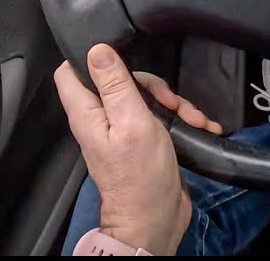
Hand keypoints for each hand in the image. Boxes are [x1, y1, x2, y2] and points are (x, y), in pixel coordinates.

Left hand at [53, 45, 219, 255]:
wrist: (155, 219)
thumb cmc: (140, 178)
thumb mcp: (131, 122)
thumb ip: (115, 85)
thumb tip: (97, 50)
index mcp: (89, 113)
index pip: (72, 72)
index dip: (94, 58)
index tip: (122, 56)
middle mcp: (101, 120)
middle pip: (121, 82)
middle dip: (152, 85)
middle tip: (168, 100)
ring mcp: (122, 131)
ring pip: (146, 98)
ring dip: (174, 103)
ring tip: (191, 119)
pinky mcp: (143, 141)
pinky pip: (160, 117)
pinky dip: (180, 119)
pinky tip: (197, 126)